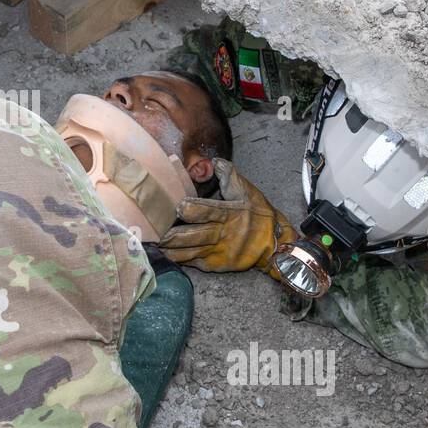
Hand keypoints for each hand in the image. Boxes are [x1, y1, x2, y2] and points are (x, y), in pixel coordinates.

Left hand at [159, 159, 294, 277]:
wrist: (275, 245)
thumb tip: (214, 162)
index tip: (177, 206)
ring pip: (190, 253)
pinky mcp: (217, 265)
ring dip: (170, 250)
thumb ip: (229, 176)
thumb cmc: (258, 214)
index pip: (208, 211)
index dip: (192, 209)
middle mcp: (223, 235)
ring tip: (152, 244)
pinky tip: (165, 255)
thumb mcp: (247, 191)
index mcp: (230, 213)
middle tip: (154, 231)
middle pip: (194, 236)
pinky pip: (195, 263)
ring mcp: (219, 253)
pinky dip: (180, 259)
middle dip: (172, 235)